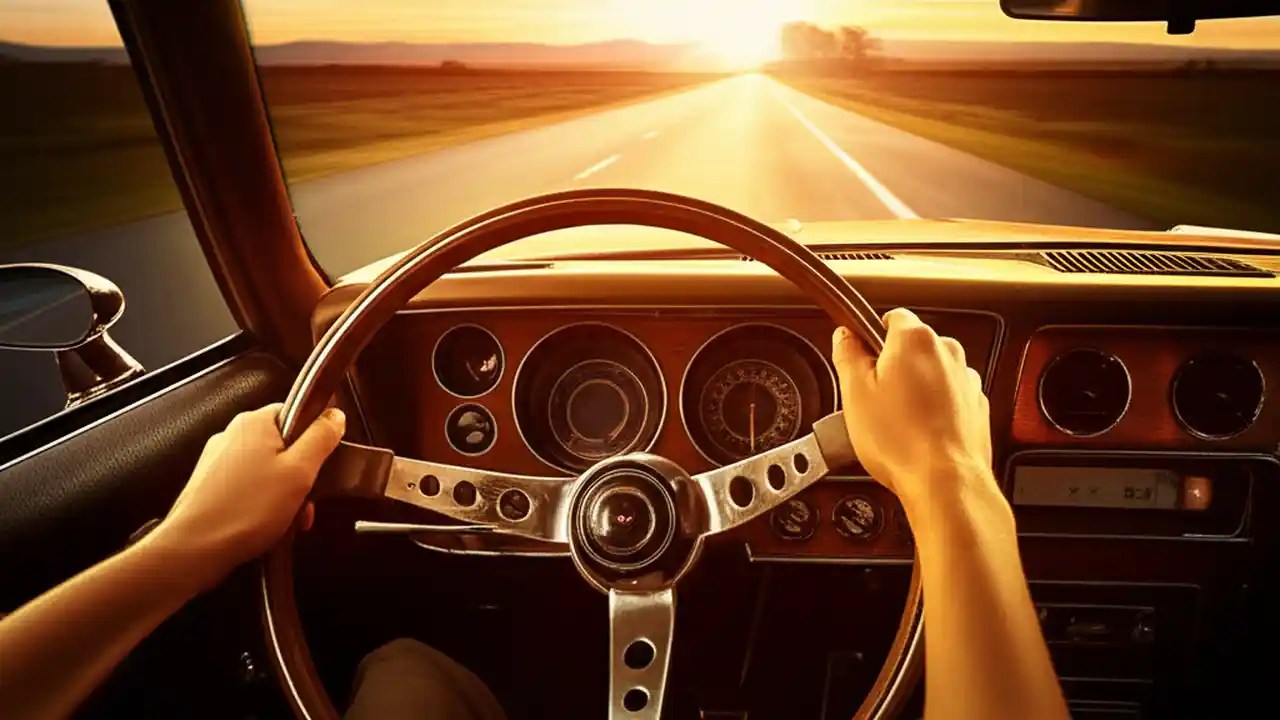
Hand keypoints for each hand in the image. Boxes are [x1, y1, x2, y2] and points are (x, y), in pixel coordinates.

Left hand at [151, 403, 345, 581]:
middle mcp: (233, 435)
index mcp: (254, 422)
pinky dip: (262, 504)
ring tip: (286, 521)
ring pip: (267, 470)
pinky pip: (248, 487)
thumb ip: (321, 438)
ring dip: (284, 494)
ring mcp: (218, 461)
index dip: (315, 440)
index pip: (298, 414)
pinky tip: (266, 526)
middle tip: (306, 502)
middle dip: (301, 476)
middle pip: (284, 446)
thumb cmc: (246, 510)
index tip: (320, 466)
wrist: (194, 548)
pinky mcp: (210, 485)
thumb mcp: (300, 472)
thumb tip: (335, 415)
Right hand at [831, 309, 994, 510]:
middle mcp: (947, 352)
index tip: (858, 359)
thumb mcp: (855, 393)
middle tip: (873, 398)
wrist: (946, 482)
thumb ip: (847, 355)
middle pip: (911, 346)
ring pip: (931, 373)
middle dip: (892, 367)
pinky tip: (918, 433)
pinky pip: (948, 397)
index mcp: (915, 339)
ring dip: (915, 389)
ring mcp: (966, 379)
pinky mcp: (976, 406)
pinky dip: (935, 408)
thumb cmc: (902, 441)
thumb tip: (844, 336)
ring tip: (897, 422)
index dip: (869, 337)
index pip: (889, 317)